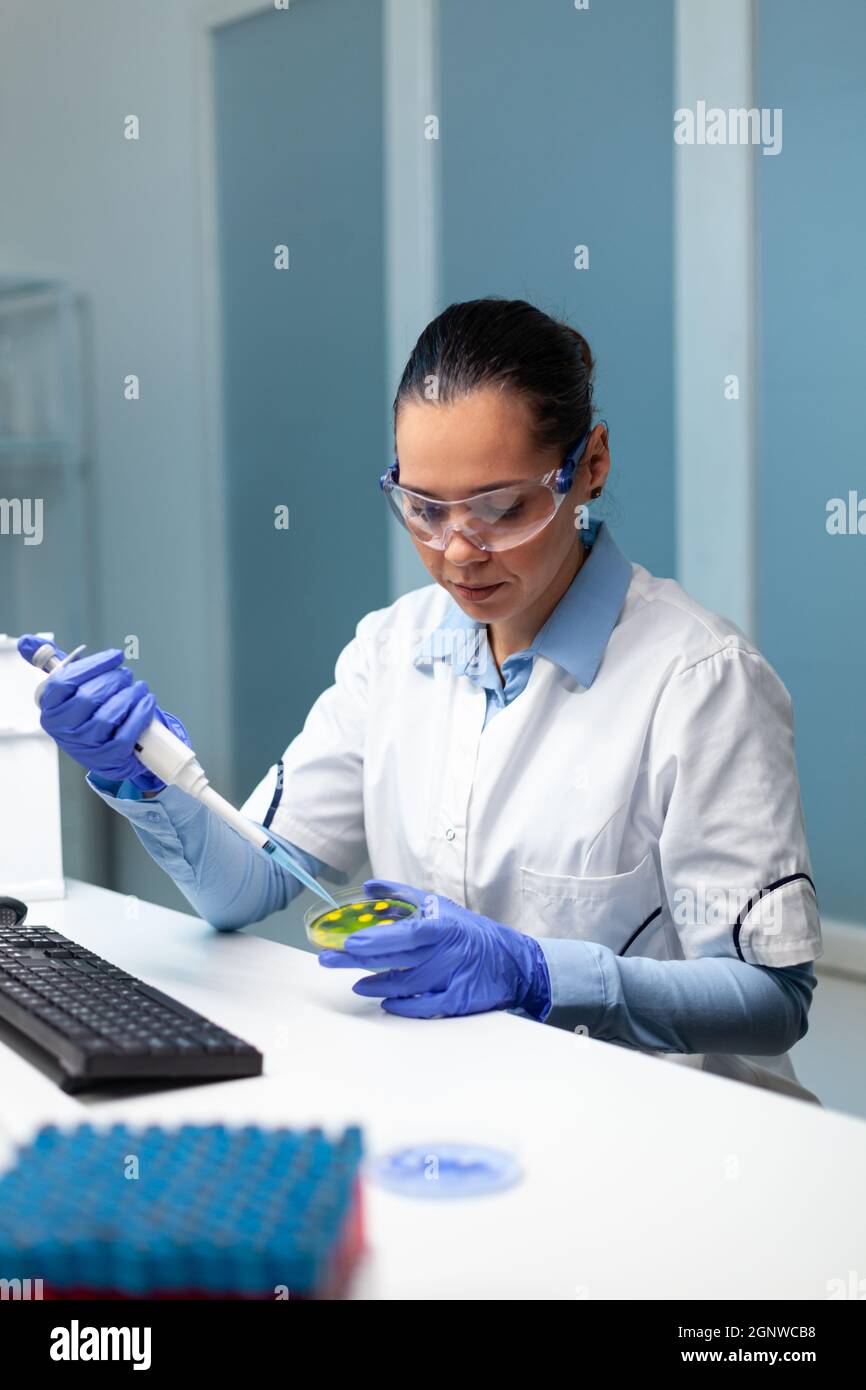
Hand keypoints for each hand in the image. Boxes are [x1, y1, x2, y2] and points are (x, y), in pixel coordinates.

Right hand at [18, 636, 190, 792]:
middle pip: (88, 697)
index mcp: (50, 708)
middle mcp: (63, 729)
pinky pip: (125, 735)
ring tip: (139, 688)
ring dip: (129, 696)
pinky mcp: (107, 758)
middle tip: (126, 675)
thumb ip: (54, 664)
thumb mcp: (70, 690)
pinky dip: (140, 715)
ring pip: (108, 716)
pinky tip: (146, 702)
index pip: (64, 681)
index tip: (115, 655)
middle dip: (114, 680)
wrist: (105, 752)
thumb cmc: (88, 714)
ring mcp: (85, 745)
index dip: (93, 665)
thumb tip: (27, 641)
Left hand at [318, 876, 550, 1018]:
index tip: (350, 941)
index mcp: (443, 927)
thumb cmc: (470, 932)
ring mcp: (452, 979)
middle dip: (358, 960)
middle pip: (396, 960)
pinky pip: (423, 1006)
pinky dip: (401, 1004)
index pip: (405, 934)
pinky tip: (385, 1001)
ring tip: (357, 983)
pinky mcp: (458, 1001)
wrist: (512, 961)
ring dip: (375, 985)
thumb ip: (402, 895)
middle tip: (329, 959)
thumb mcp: (440, 906)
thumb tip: (370, 886)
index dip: (377, 939)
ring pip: (405, 985)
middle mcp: (447, 953)